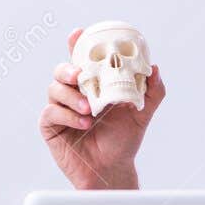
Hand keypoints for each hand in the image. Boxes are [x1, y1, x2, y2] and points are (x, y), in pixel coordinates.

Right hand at [39, 26, 165, 189]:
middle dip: (68, 69)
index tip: (78, 34)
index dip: (77, 44)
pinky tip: (84, 124)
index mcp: (92, 85)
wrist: (112, 169)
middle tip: (80, 76)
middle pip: (61, 71)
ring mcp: (60, 109)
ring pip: (54, 90)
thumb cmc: (123, 140)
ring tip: (89, 109)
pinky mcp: (51, 127)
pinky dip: (68, 116)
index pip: (81, 59)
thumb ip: (151, 92)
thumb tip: (154, 68)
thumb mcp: (142, 114)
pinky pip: (51, 113)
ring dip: (71, 96)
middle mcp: (73, 93)